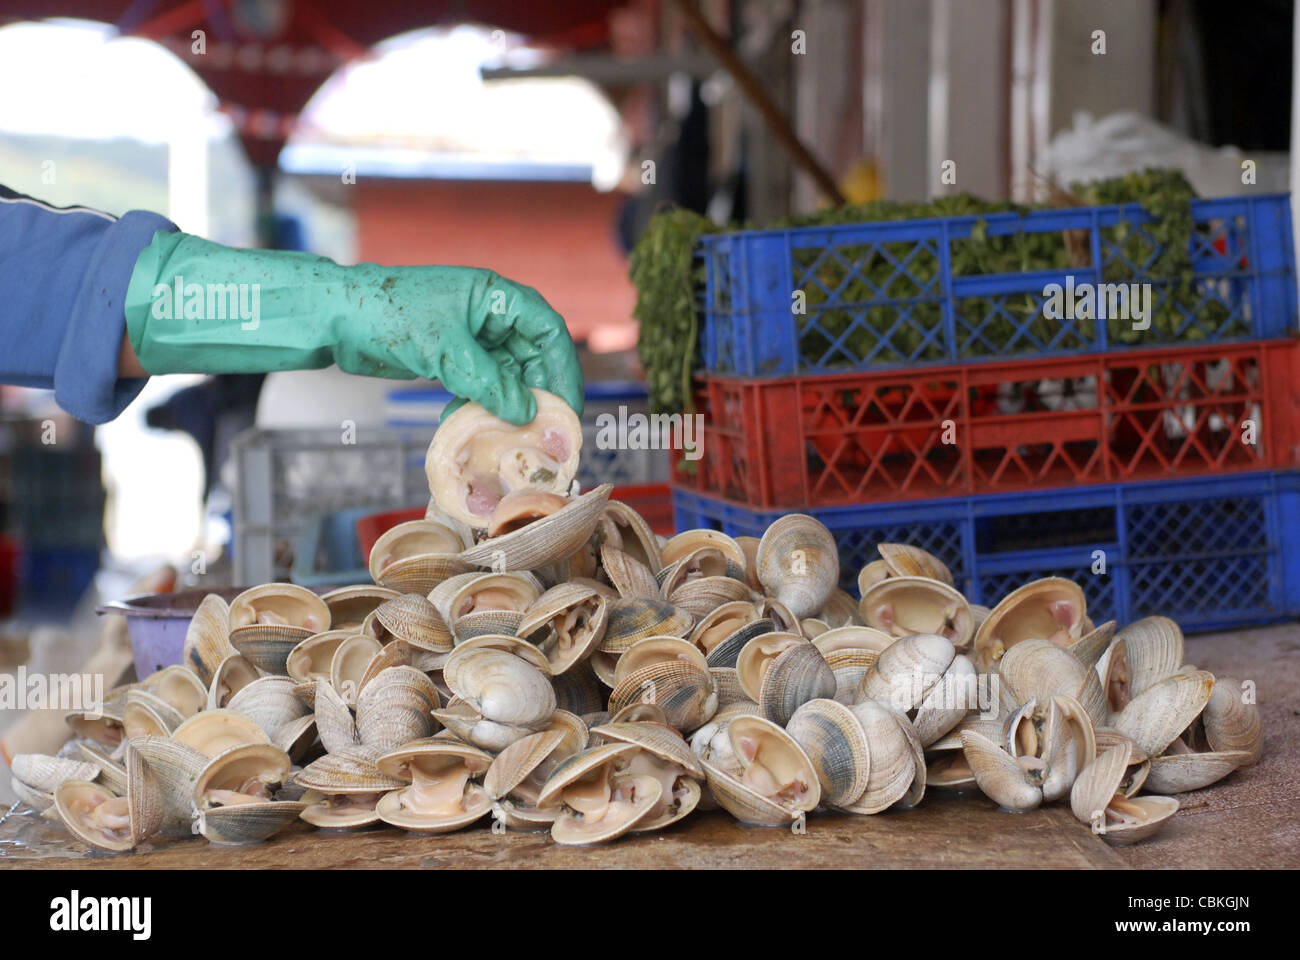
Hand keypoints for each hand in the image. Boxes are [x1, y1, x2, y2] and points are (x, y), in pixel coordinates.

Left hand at [336, 267, 583, 423]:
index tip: (567, 404)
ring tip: (509, 435)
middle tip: (543, 431)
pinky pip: (481, 385)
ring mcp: (472, 338)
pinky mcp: (453, 358)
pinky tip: (469, 425)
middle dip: (537, 393)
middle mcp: (490, 316)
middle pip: (531, 357)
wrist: (339, 317)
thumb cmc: (390, 314)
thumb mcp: (445, 350)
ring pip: (507, 375)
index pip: (547, 330)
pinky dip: (480, 406)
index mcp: (495, 297)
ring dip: (507, 405)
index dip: (562, 367)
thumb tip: (526, 412)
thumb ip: (488, 382)